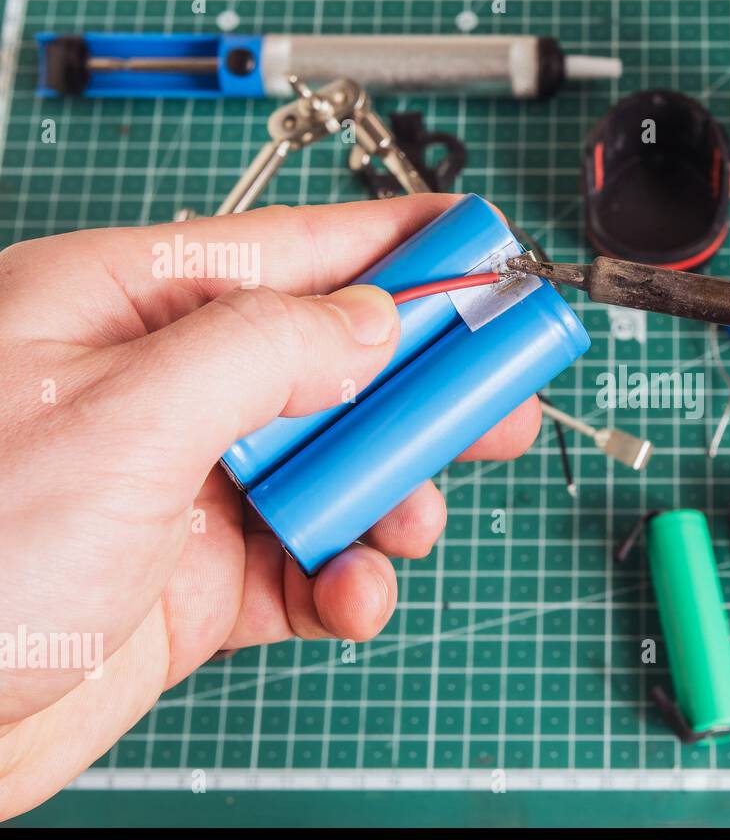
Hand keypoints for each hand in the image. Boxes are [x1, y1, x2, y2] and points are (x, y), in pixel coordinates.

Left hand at [0, 195, 539, 818]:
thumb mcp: (119, 422)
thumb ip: (261, 352)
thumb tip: (370, 319)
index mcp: (121, 314)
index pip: (285, 255)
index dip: (392, 248)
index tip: (478, 243)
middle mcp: (161, 394)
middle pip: (330, 365)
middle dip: (419, 389)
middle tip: (501, 402)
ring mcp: (185, 489)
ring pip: (333, 470)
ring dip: (389, 498)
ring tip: (411, 523)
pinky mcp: (201, 579)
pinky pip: (308, 563)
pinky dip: (346, 581)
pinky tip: (352, 595)